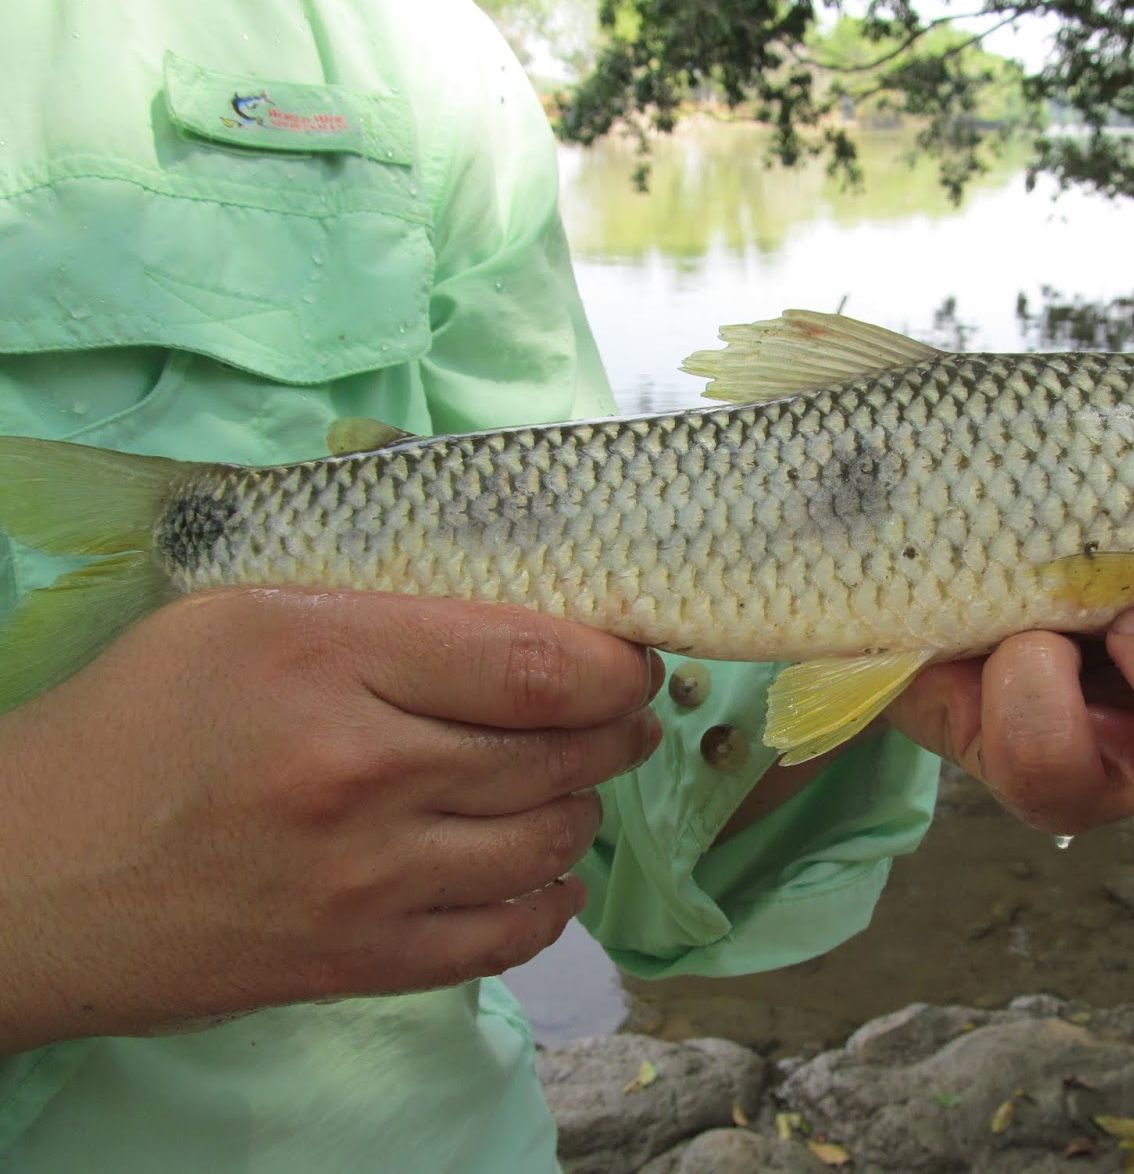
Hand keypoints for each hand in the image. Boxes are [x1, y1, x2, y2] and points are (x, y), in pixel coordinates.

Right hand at [0, 588, 660, 1051]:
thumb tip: (534, 627)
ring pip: (550, 842)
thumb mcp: (251, 617)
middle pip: (562, 752)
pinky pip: (509, 937)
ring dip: (581, 810)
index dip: (615, 666)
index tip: (631, 662)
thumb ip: (394, 615)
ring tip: (563, 786)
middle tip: (619, 719)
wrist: (32, 880)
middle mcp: (360, 769)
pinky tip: (541, 871)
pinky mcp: (359, 962)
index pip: (537, 662)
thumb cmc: (141, 725)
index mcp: (329, 653)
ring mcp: (365, 879)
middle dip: (616, 733)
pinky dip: (549, 901)